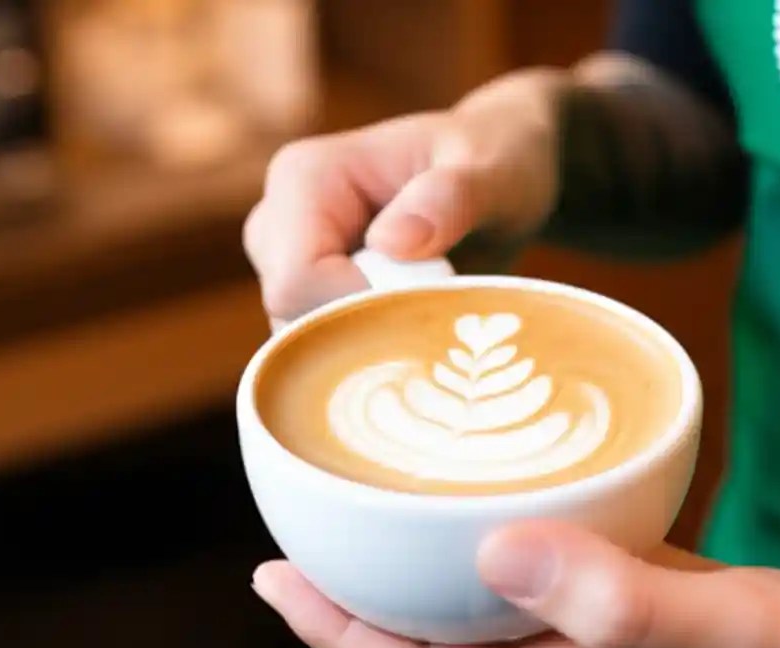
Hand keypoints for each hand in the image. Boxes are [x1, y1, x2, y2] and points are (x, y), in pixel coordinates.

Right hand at [243, 70, 566, 324]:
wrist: (500, 179)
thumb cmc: (495, 160)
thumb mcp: (494, 171)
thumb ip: (451, 198)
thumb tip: (393, 243)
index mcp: (305, 177)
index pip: (297, 278)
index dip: (359, 305)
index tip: (429, 294)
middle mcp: (279, 223)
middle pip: (290, 314)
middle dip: (363, 328)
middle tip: (438, 305)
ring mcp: (288, 265)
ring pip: (304, 340)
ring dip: (370, 344)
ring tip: (433, 311)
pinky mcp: (312, 300)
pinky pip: (323, 351)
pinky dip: (370, 354)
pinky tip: (419, 327)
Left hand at [252, 520, 779, 647]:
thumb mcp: (736, 635)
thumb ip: (625, 604)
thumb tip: (496, 550)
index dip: (336, 632)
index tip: (269, 576)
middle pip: (431, 637)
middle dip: (359, 591)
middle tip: (305, 520)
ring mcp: (602, 636)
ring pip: (482, 600)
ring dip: (425, 555)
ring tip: (384, 491)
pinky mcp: (640, 597)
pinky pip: (544, 565)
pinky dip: (503, 529)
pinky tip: (505, 481)